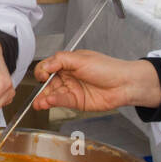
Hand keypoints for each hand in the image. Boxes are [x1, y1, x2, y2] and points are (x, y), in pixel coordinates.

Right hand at [32, 50, 160, 111]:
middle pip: (48, 83)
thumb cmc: (108, 68)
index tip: (44, 74)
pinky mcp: (76, 102)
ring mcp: (72, 89)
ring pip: (53, 94)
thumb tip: (45, 65)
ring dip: (44, 98)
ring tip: (39, 102)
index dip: (43, 71)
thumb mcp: (81, 59)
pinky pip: (62, 101)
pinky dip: (54, 102)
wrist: (124, 84)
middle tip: (37, 93)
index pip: (48, 66)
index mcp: (68, 63)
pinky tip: (49, 101)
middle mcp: (68, 76)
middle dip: (40, 89)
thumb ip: (60, 60)